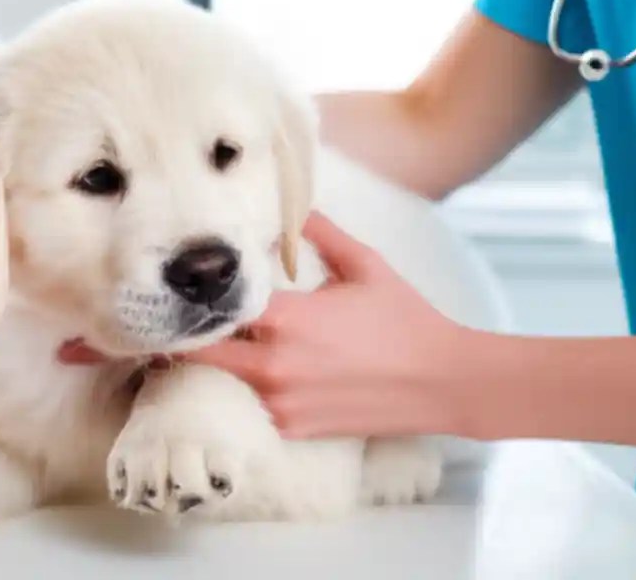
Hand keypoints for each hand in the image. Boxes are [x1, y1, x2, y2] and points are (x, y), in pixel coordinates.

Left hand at [184, 213, 478, 438]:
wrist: (443, 382)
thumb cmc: (405, 320)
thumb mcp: (364, 265)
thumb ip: (321, 233)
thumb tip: (292, 206)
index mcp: (286, 318)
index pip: (217, 307)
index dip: (202, 297)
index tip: (192, 289)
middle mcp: (274, 364)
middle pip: (204, 351)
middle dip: (195, 335)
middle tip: (191, 321)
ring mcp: (280, 401)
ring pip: (222, 382)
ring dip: (220, 364)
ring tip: (223, 344)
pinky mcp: (291, 428)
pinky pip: (249, 407)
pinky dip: (246, 392)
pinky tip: (257, 376)